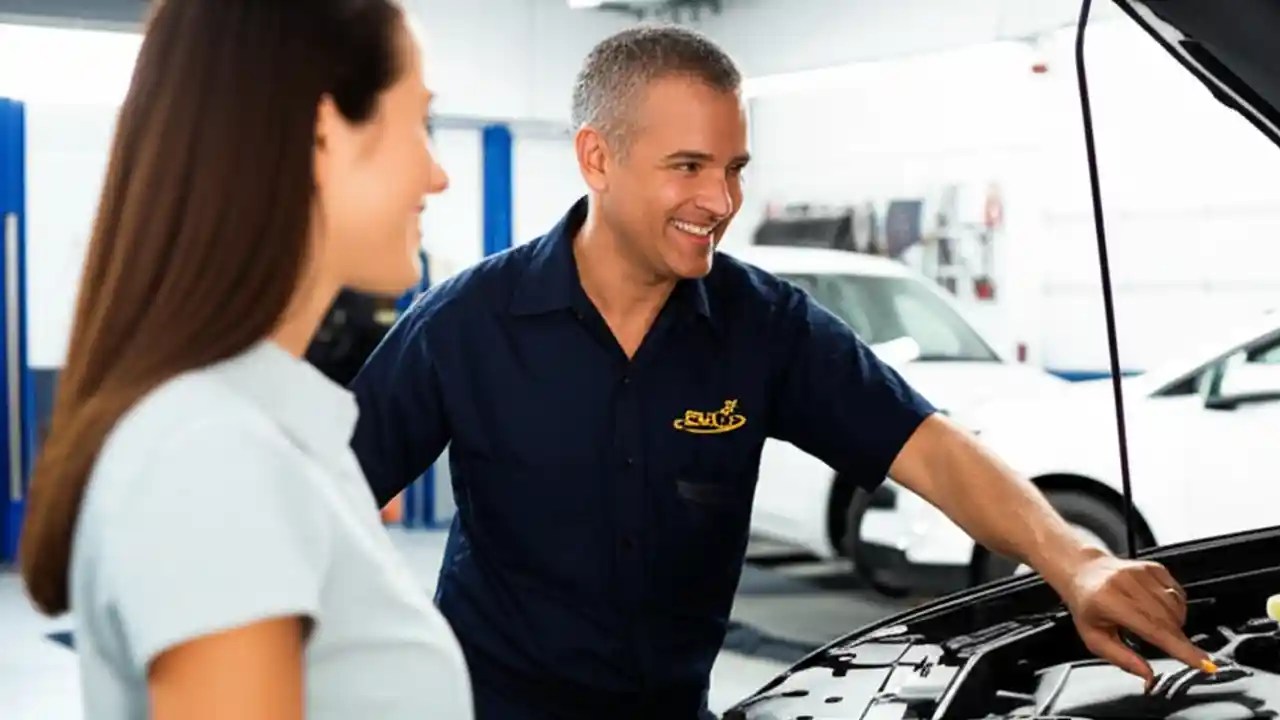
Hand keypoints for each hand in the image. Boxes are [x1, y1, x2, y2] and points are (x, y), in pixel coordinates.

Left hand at [1061, 551, 1212, 690]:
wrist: (1084, 572)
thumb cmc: (1088, 607)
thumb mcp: (1095, 639)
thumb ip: (1122, 659)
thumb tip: (1148, 676)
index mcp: (1109, 601)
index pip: (1153, 629)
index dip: (1180, 648)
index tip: (1203, 663)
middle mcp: (1126, 583)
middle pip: (1168, 619)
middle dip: (1179, 641)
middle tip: (1178, 652)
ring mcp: (1141, 572)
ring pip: (1176, 606)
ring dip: (1176, 624)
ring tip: (1155, 628)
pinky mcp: (1152, 567)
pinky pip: (1178, 593)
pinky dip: (1176, 607)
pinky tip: (1160, 611)